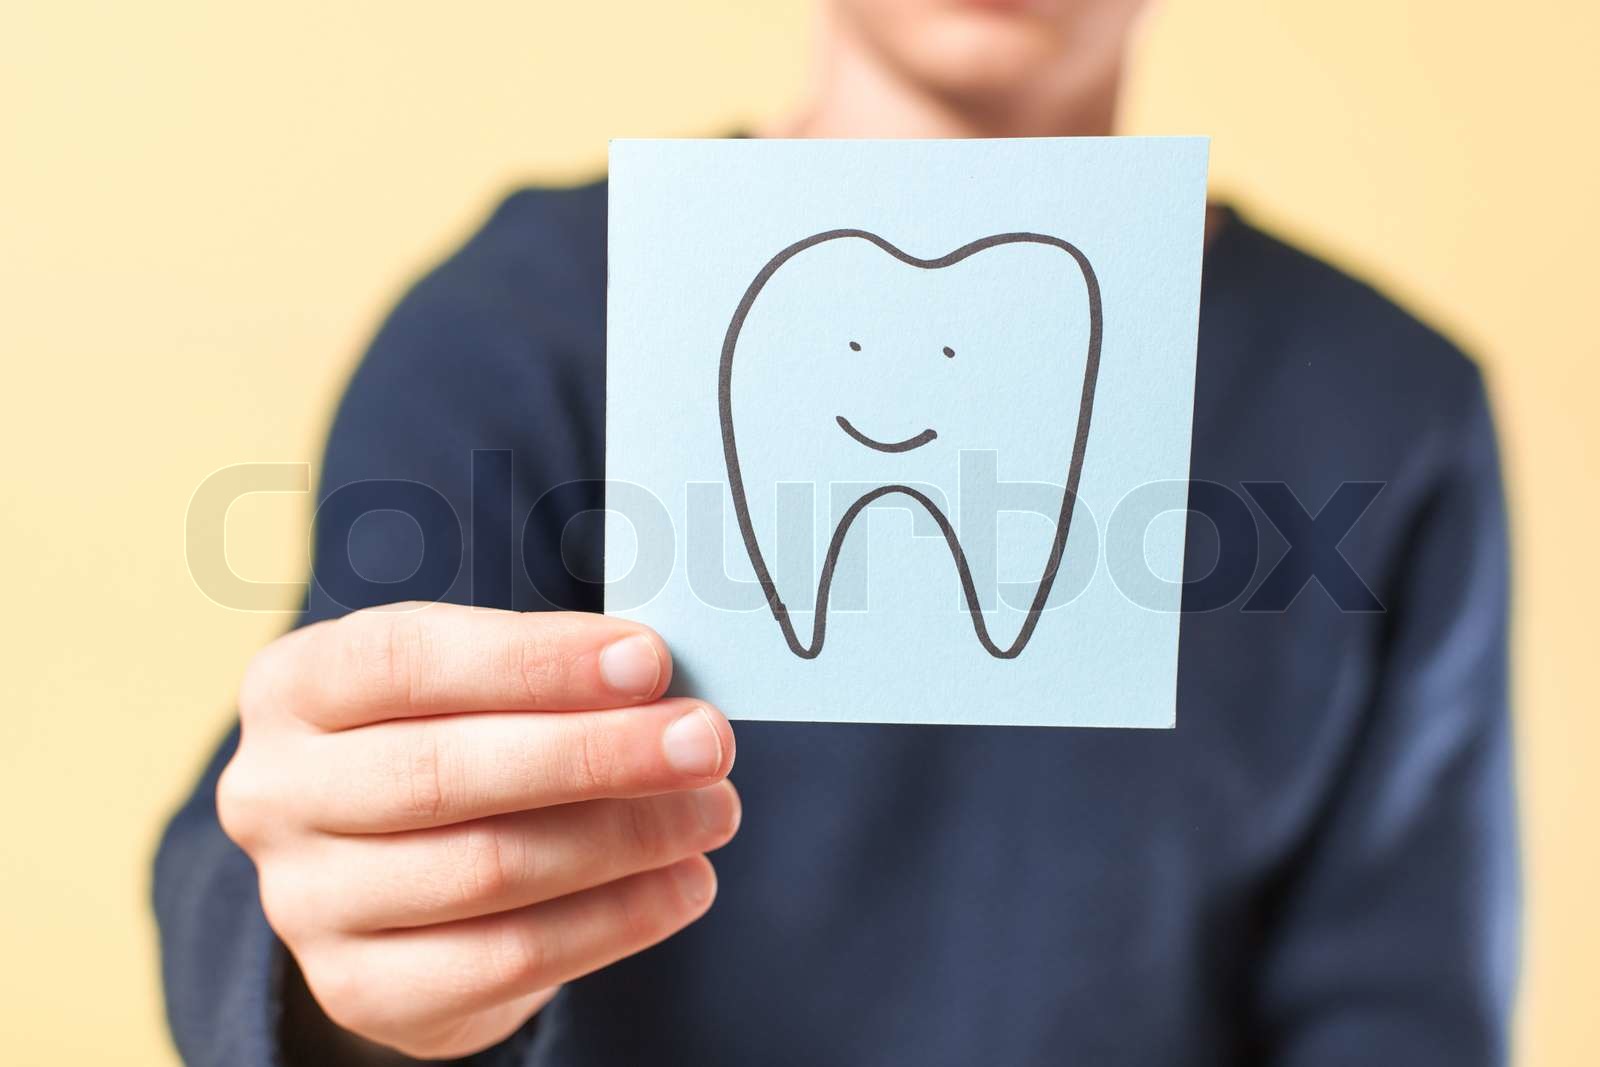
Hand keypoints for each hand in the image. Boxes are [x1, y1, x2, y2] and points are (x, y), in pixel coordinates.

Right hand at [217, 603, 738, 1059]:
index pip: (406, 659)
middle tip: (707, 742)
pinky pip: (508, 959)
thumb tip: (663, 682)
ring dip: (624, 838)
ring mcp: (306, 901)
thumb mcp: (472, 681)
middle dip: (597, 754)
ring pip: (485, 869)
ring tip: (713, 810)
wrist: (391, 875)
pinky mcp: (361, 988)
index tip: (649, 662)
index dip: (533, 660)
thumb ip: (547, 670)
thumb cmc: (452, 738)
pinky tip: (685, 885)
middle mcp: (276, 793)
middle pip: (445, 774)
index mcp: (295, 685)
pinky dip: (616, 920)